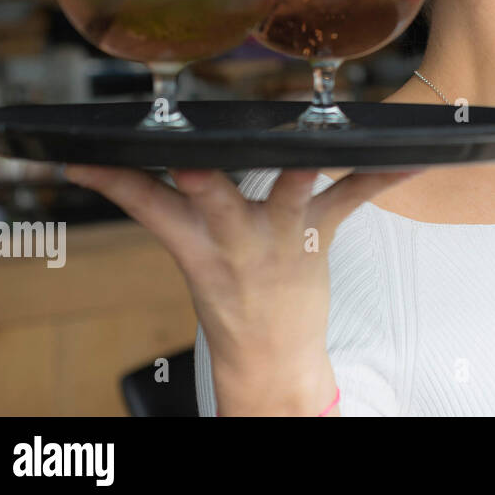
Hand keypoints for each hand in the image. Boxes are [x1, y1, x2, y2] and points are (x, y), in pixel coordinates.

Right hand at [62, 163, 419, 412]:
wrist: (267, 355)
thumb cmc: (229, 291)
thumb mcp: (183, 250)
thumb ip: (153, 201)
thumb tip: (98, 167)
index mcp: (191, 239)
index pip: (143, 203)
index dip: (112, 180)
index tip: (83, 159)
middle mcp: (231, 237)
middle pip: (212, 198)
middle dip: (203, 179)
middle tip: (196, 162)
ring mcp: (275, 237)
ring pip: (287, 193)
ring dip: (302, 167)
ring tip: (319, 139)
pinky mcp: (316, 237)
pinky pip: (352, 197)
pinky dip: (382, 175)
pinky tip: (411, 156)